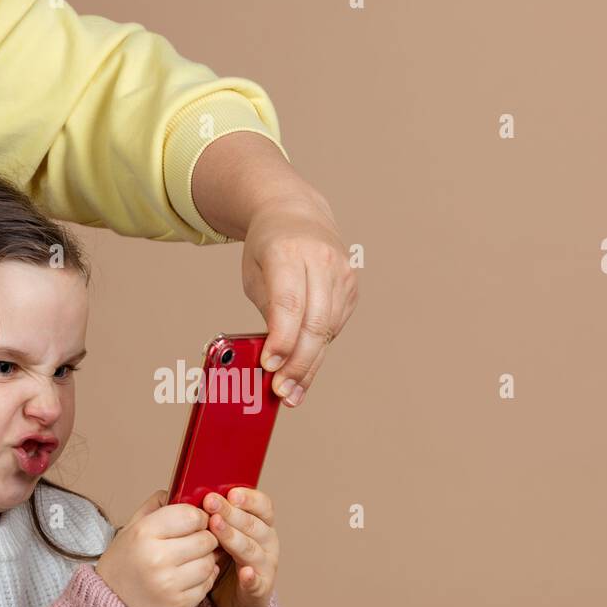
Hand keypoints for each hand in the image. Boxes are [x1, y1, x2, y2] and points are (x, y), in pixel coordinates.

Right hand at [95, 489, 220, 606]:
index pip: (191, 515)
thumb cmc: (123, 562)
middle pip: (205, 539)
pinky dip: (203, 579)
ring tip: (190, 559)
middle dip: (205, 538)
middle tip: (194, 541)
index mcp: (144, 533)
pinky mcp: (179, 604)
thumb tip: (184, 491)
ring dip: (205, 559)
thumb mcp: (132, 527)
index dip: (198, 517)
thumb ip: (156, 506)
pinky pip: (207, 584)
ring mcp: (168, 583)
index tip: (195, 522)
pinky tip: (188, 576)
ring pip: (210, 562)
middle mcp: (156, 558)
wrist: (111, 604)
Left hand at [202, 487, 278, 606]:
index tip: (230, 492)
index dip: (248, 498)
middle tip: (211, 503)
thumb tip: (185, 496)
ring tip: (216, 527)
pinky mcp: (260, 588)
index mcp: (260, 524)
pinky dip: (250, 577)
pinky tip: (244, 572)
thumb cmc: (224, 559)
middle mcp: (267, 541)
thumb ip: (213, 515)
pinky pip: (256, 581)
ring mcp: (266, 565)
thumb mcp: (221, 533)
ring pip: (252, 549)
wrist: (234, 597)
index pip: (263, 505)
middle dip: (231, 512)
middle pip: (253, 524)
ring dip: (235, 538)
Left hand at [242, 190, 357, 407]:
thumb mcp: (254, 274)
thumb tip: (273, 358)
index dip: (281, 340)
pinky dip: (318, 351)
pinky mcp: (351, 288)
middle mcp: (321, 260)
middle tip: (281, 391)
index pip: (289, 304)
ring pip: (327, 331)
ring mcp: (341, 274)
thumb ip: (267, 311)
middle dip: (297, 362)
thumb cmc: (268, 247)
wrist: (297, 214)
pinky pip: (334, 328)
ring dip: (309, 365)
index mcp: (288, 251)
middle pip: (314, 323)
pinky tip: (304, 369)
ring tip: (291, 391)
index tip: (269, 366)